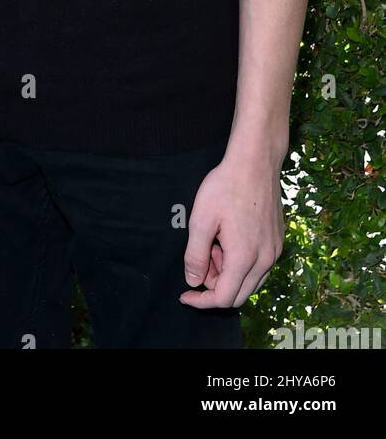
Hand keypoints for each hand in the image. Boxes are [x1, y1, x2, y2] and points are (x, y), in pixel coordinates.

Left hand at [180, 152, 283, 308]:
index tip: (184, 294)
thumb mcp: (201, 219)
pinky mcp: (278, 242)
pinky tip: (228, 237)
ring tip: (214, 242)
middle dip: (214, 284)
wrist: (255, 162)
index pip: (223, 298)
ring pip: (249, 282)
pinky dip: (241, 263)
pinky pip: (259, 267)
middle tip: (200, 256)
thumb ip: (195, 255)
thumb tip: (193, 282)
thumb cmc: (226, 186)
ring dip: (228, 273)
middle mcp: (265, 260)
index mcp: (245, 258)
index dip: (201, 301)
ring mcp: (275, 251)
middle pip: (238, 295)